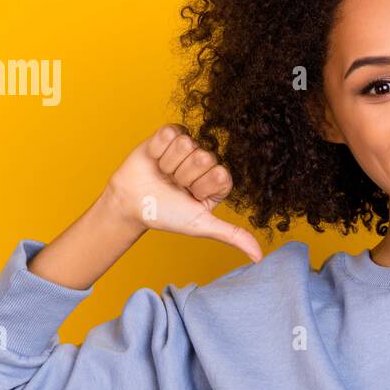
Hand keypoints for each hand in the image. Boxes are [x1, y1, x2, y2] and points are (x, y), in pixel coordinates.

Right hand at [103, 124, 262, 262]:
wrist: (131, 204)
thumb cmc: (167, 214)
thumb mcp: (201, 226)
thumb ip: (232, 235)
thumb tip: (258, 257)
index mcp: (218, 180)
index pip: (220, 174)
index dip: (201, 187)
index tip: (190, 196)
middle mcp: (207, 160)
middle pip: (204, 157)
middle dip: (183, 176)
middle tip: (174, 185)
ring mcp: (189, 145)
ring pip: (186, 143)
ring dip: (169, 163)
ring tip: (164, 173)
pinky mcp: (170, 133)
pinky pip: (169, 133)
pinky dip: (157, 150)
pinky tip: (155, 160)